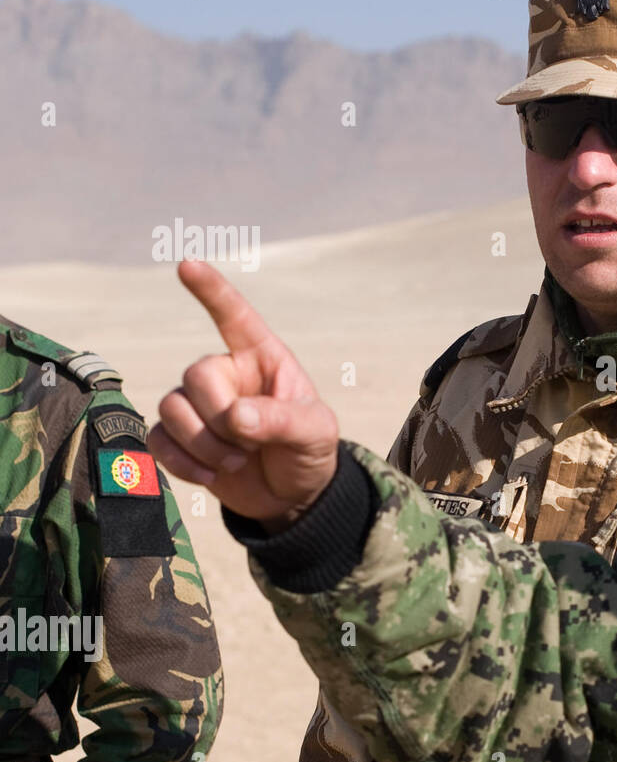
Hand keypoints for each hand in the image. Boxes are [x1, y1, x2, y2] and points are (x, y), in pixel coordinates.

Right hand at [148, 261, 339, 526]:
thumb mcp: (314, 433)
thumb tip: (236, 418)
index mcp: (262, 359)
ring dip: (205, 444)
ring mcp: (198, 404)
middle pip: (197, 374)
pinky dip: (182, 463)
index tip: (187, 264)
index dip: (212, 290)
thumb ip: (281, 420)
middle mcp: (225, 373)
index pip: (235, 316)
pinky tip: (211, 475)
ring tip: (239, 461)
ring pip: (172, 407)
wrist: (291, 496)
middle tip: (253, 445)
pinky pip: (157, 440)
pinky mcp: (178, 437)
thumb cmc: (309, 451)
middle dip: (222, 416)